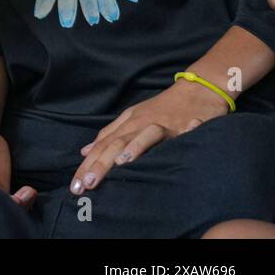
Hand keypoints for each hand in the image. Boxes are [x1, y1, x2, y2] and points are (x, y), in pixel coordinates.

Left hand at [71, 79, 230, 194]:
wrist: (199, 88)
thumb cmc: (166, 107)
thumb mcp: (134, 117)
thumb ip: (111, 133)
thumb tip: (85, 151)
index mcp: (126, 123)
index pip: (101, 146)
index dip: (86, 165)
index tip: (74, 186)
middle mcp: (136, 124)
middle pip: (110, 145)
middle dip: (94, 166)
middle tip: (81, 186)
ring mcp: (154, 125)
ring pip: (128, 140)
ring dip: (114, 157)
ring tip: (101, 174)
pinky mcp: (174, 127)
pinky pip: (156, 137)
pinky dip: (142, 145)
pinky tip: (132, 158)